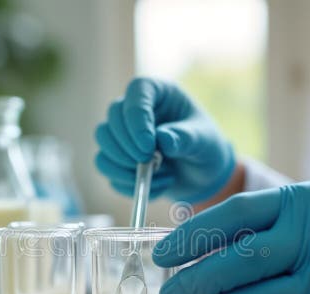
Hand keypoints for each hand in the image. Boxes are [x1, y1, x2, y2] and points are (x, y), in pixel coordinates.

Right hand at [94, 77, 235, 202]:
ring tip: (157, 175)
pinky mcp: (117, 156)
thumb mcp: (204, 141)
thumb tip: (162, 139)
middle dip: (127, 147)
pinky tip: (155, 185)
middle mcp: (135, 109)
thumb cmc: (206, 147)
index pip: (136, 92)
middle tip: (149, 163)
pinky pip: (106, 167)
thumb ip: (186, 138)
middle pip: (112, 119)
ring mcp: (123, 133)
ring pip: (103, 143)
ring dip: (124, 165)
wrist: (202, 173)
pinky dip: (127, 183)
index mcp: (158, 93)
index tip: (148, 146)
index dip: (137, 119)